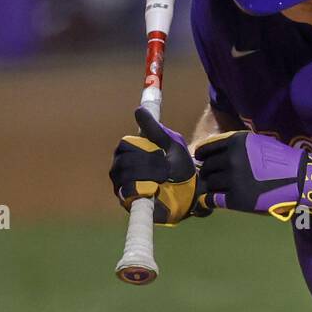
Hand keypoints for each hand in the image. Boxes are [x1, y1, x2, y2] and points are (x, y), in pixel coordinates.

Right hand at [109, 107, 204, 224]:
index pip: (125, 145)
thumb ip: (155, 129)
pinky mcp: (127, 201)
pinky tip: (156, 190)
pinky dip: (143, 191)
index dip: (143, 150)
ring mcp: (121, 185)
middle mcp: (120, 167)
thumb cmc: (179, 163)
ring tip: (165, 179)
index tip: (162, 154)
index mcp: (128, 151)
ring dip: (148, 177)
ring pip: (126, 178)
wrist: (191, 190)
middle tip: (167, 169)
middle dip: (148, 165)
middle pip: (125, 162)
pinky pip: (128, 194)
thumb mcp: (171, 143)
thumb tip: (138, 110)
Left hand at [194, 131, 311, 223]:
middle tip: (215, 177)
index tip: (202, 160)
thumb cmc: (282, 160)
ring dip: (213, 186)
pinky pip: (213, 199)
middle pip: (207, 167)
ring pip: (209, 183)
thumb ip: (237, 145)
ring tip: (220, 188)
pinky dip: (210, 200)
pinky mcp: (236, 199)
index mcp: (236, 142)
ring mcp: (233, 180)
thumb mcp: (259, 142)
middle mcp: (231, 159)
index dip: (202, 155)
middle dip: (209, 172)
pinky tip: (214, 200)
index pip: (207, 148)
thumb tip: (214, 153)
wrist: (301, 180)